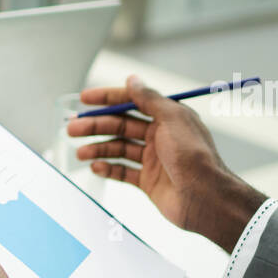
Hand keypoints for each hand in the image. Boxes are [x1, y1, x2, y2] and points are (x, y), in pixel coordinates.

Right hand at [71, 75, 266, 253]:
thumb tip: (132, 79)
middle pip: (120, 126)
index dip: (108, 98)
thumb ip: (149, 99)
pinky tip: (95, 167)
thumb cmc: (193, 156)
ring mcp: (153, 159)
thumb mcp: (172, 119)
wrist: (205, 198)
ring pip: (118, 149)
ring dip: (98, 148)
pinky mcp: (148, 181)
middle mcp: (159, 136)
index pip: (132, 102)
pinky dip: (108, 168)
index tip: (85, 99)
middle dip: (95, 126)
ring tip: (80, 152)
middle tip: (72, 128)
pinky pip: (123, 171)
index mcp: (167, 118)